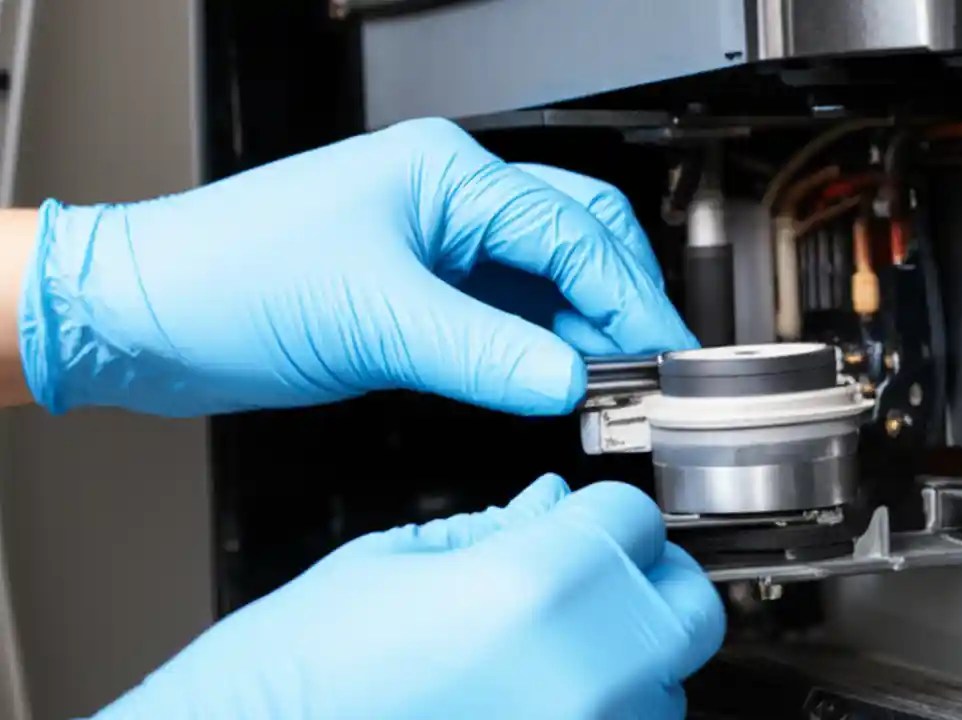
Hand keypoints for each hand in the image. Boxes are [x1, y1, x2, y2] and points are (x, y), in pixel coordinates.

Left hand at [18, 118, 695, 416]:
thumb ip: (485, 353)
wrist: (143, 314)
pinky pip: (500, 319)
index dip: (625, 297)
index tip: (658, 354)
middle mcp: (448, 201)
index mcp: (445, 173)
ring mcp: (433, 248)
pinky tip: (554, 383)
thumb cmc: (227, 277)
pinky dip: (534, 350)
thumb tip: (570, 381)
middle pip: (572, 241)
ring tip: (613, 386)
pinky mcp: (416, 295)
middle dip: (618, 301)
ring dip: (579, 330)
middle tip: (651, 367)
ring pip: (540, 283)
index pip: (571, 231)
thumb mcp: (373, 319)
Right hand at [91, 476, 725, 719]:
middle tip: (584, 587)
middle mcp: (585, 675)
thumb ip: (491, 530)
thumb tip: (550, 503)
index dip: (602, 514)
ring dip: (627, 661)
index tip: (579, 524)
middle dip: (643, 585)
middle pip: (687, 606)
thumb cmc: (286, 682)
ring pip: (667, 685)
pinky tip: (531, 701)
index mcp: (535, 587)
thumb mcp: (383, 567)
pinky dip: (598, 715)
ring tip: (541, 658)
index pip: (635, 518)